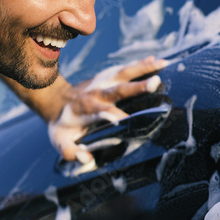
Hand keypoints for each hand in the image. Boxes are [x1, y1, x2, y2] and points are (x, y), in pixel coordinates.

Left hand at [49, 56, 168, 163]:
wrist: (56, 100)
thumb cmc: (63, 125)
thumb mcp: (60, 141)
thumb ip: (71, 152)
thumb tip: (86, 159)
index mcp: (85, 110)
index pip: (97, 112)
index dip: (107, 115)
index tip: (120, 119)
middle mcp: (95, 94)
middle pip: (117, 90)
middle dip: (136, 87)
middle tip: (155, 82)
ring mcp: (102, 82)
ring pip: (124, 73)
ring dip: (144, 68)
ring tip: (163, 64)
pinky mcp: (107, 75)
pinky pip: (126, 68)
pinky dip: (142, 63)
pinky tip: (158, 60)